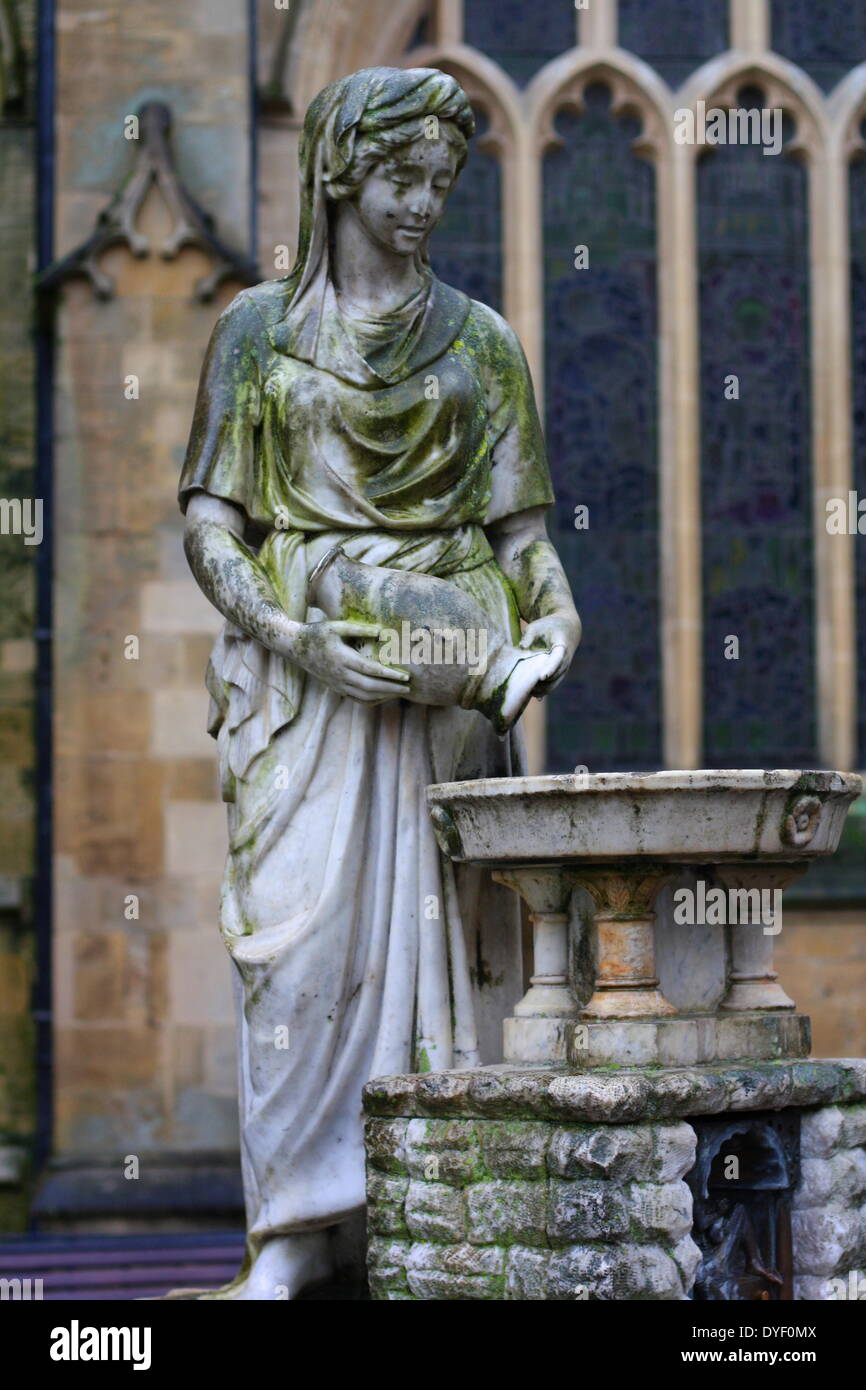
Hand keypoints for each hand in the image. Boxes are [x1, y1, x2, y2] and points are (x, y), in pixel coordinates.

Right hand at [289, 620, 409, 702]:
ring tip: (400, 692)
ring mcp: (337, 684)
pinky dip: (372, 700)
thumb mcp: (336, 626)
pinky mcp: (336, 688)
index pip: (371, 670)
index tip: (406, 676)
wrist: (296, 647)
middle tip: (409, 687)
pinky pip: (356, 699)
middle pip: (370, 686)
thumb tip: (381, 631)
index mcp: (342, 658)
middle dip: (391, 688)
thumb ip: (359, 629)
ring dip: (384, 696)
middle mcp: (340, 675)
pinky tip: (384, 696)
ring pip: (364, 696)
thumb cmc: (318, 633)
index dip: (390, 675)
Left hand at [519, 613, 579, 694]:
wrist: (568, 628)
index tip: (542, 677)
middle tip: (525, 687)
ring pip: (554, 683)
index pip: (557, 659)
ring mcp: (564, 668)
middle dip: (542, 683)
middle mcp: (565, 660)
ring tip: (526, 691)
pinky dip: (543, 690)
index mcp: (562, 646)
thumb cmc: (549, 625)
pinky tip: (532, 694)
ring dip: (542, 689)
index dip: (550, 668)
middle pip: (555, 675)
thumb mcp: (537, 625)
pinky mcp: (560, 673)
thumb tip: (521, 648)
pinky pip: (553, 685)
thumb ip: (529, 636)